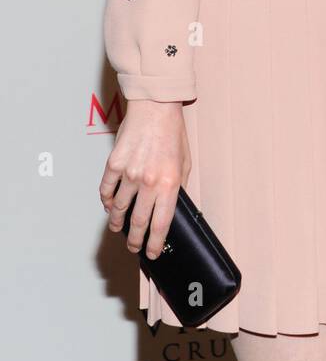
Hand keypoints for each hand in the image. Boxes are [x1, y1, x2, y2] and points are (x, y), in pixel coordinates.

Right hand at [99, 101, 190, 258]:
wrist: (155, 107)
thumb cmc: (172, 133)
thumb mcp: (185, 163)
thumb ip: (178, 187)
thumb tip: (170, 209)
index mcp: (170, 183)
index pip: (161, 223)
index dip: (155, 243)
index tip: (151, 253)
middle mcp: (148, 181)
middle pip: (138, 222)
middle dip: (135, 239)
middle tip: (133, 246)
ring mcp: (129, 173)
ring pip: (119, 209)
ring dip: (118, 222)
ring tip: (119, 227)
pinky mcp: (113, 164)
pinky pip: (106, 190)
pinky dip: (107, 201)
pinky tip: (110, 206)